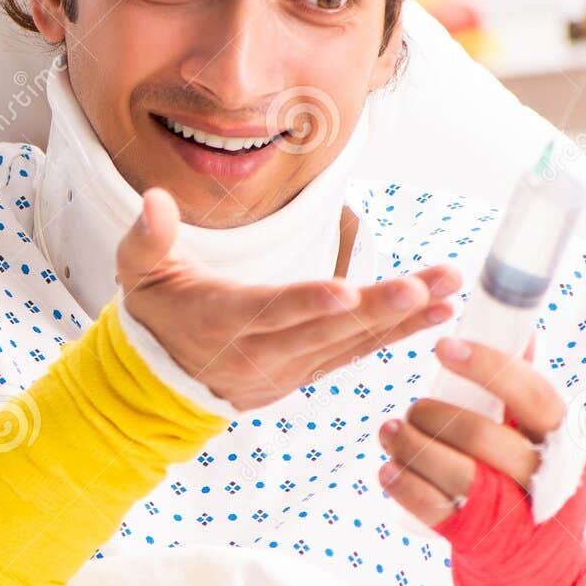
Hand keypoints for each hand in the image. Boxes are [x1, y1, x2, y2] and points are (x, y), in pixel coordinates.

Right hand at [117, 187, 459, 411]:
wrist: (156, 385)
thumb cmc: (154, 313)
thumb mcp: (138, 272)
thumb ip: (147, 237)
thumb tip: (154, 201)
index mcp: (218, 318)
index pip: (267, 310)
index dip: (306, 303)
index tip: (347, 292)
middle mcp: (258, 349)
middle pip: (323, 329)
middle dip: (377, 309)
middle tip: (425, 287)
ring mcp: (285, 367)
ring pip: (347, 344)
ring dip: (401, 320)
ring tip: (447, 296)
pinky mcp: (304, 372)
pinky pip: (354, 354)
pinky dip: (395, 336)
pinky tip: (436, 315)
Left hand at [375, 332, 567, 526]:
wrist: (536, 561)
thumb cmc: (531, 481)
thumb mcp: (542, 435)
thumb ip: (525, 388)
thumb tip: (520, 330)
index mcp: (562, 437)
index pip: (531, 394)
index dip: (487, 367)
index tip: (443, 347)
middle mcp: (541, 474)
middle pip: (480, 434)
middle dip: (433, 415)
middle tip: (411, 409)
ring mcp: (511, 510)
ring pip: (455, 471)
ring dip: (412, 446)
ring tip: (389, 431)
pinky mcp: (478, 538)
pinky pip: (434, 509)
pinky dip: (405, 486)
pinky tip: (388, 471)